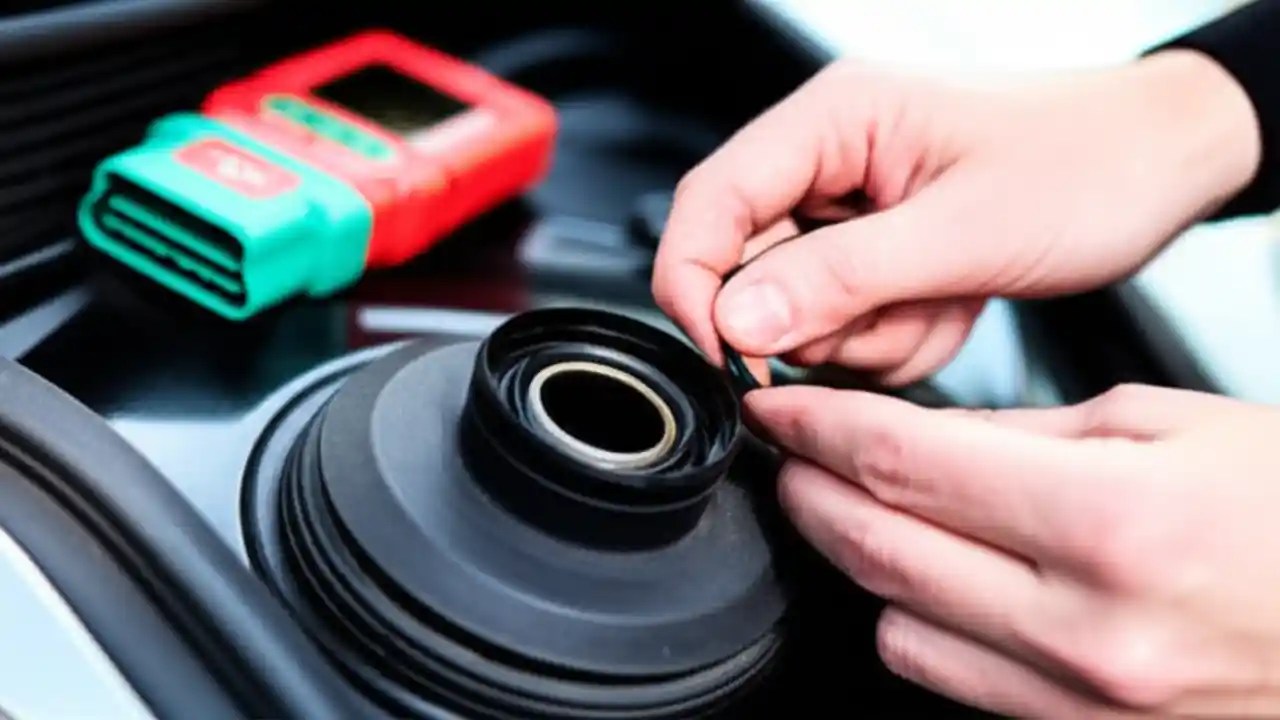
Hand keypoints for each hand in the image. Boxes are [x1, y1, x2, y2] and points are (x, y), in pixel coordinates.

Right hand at [654, 50, 1258, 384]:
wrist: (1161, 167)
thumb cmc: (1087, 164)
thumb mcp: (963, 231)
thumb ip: (842, 277)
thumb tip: (736, 319)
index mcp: (833, 120)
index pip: (709, 203)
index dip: (696, 285)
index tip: (727, 357)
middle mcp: (827, 162)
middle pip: (750, 271)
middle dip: (823, 320)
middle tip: (901, 309)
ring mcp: (848, 212)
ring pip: (798, 314)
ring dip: (870, 334)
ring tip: (943, 299)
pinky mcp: (873, 253)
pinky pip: (845, 328)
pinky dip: (895, 338)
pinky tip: (949, 305)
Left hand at [747, 383, 1279, 716]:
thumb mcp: (1171, 427)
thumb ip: (1028, 436)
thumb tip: (924, 439)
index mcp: (1112, 523)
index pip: (905, 466)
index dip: (822, 431)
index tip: (783, 412)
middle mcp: (1088, 628)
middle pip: (881, 549)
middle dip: (813, 492)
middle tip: (795, 456)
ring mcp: (1084, 700)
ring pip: (898, 628)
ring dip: (862, 562)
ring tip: (867, 511)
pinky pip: (956, 683)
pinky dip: (920, 626)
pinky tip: (936, 582)